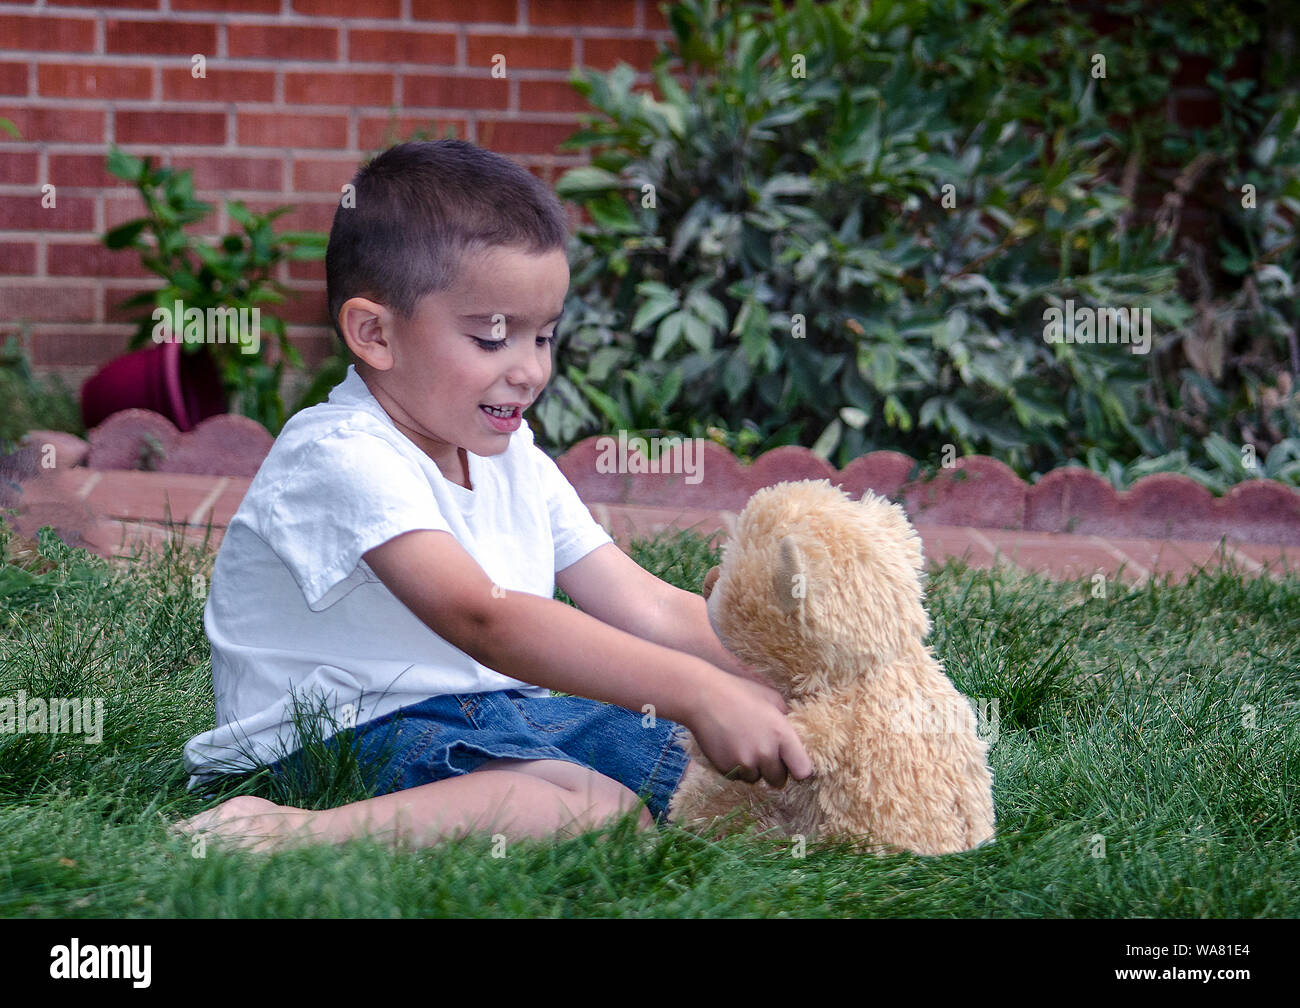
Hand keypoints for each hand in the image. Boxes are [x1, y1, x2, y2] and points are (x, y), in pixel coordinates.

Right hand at [686, 668, 813, 788]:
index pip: (803, 771)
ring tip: (742, 745)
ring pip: (756, 779)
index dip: (799, 769)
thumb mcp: (771, 698)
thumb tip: (794, 733)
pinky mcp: (726, 769)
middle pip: (778, 780)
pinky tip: (729, 747)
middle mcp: (766, 753)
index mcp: (782, 735)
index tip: (793, 765)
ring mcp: (745, 762)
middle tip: (763, 753)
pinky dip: (735, 767)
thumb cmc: (740, 692)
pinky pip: (737, 777)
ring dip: (753, 768)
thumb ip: (786, 718)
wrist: (704, 697)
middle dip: (773, 770)